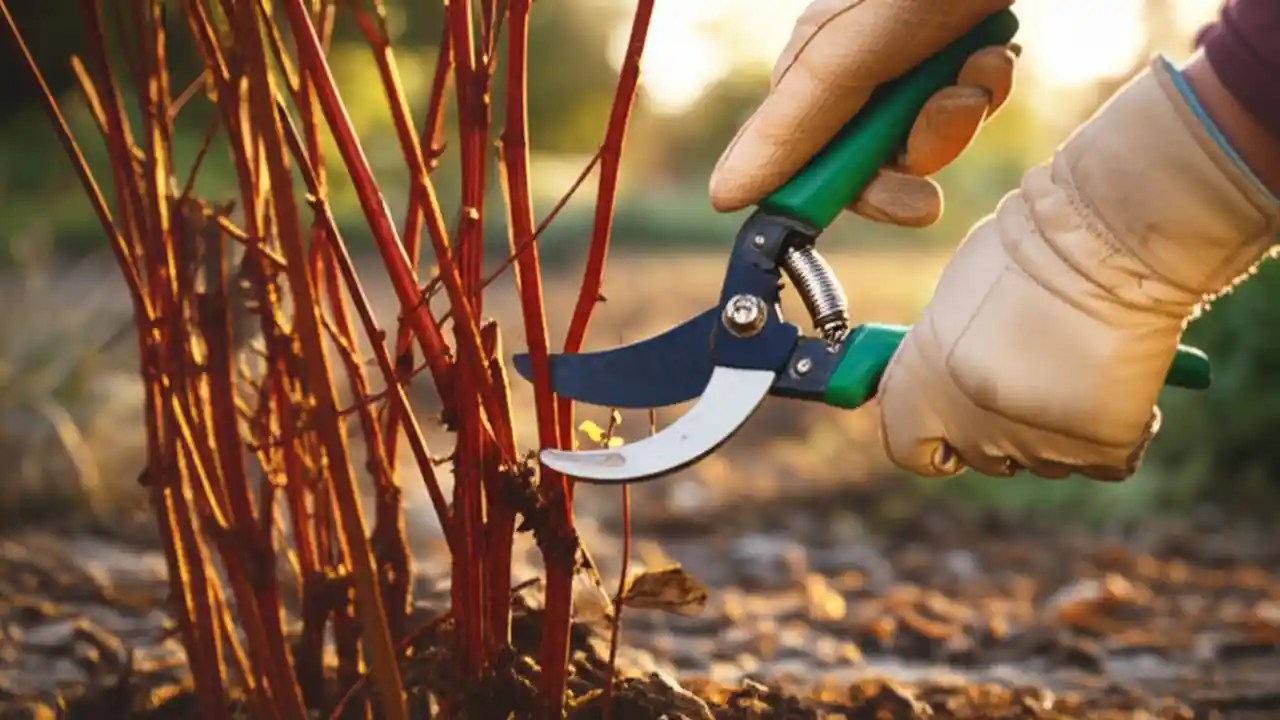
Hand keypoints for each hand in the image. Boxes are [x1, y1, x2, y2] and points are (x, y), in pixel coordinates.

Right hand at [709, 0, 1017, 226]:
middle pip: (878, 158)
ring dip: (962, 110)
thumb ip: (789, 129)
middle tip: (953, 129)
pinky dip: (985, 80)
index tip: (911, 207)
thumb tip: (722, 196)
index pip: (811, 164)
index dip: (857, 192)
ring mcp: (905, 60)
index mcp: (811, 69)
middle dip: (924, 147)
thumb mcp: (845, 58)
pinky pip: (964, 96)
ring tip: (981, 66)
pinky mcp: (951, 47)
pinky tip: (994, 49)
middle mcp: (853, 68)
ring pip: (928, 132)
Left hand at [876, 57, 1279, 481]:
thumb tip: (953, 368)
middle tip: (1034, 368)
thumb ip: (945, 350)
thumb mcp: (954, 297)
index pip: (909, 448)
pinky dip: (1115, 429)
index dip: (931, 436)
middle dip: (1003, 423)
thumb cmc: (1023, 251)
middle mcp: (972, 432)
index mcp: (920, 391)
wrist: (1101, 243)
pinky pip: (1105, 459)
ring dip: (1056, 425)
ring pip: (1046, 458)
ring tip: (1078, 358)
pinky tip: (1118, 378)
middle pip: (985, 455)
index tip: (952, 415)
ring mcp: (1039, 448)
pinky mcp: (1104, 450)